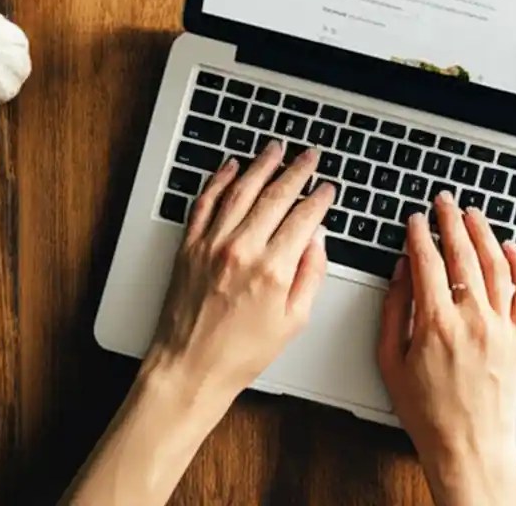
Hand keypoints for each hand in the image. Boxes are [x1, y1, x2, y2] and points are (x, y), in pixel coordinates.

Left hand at [143, 142, 335, 412]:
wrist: (190, 365)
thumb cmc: (240, 352)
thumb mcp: (294, 321)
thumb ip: (311, 275)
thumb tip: (317, 241)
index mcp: (273, 270)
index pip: (303, 218)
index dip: (319, 198)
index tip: (327, 188)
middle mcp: (241, 249)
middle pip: (275, 195)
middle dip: (296, 170)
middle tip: (308, 155)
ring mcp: (211, 244)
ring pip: (240, 190)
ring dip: (260, 165)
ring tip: (274, 149)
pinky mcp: (189, 246)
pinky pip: (205, 202)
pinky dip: (219, 180)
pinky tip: (230, 167)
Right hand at [377, 192, 515, 505]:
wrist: (468, 444)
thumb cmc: (426, 410)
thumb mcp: (390, 359)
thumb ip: (394, 309)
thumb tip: (400, 271)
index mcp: (435, 323)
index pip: (426, 262)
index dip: (419, 235)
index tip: (414, 219)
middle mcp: (472, 320)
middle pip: (462, 256)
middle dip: (450, 222)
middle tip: (443, 202)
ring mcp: (501, 328)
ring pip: (496, 266)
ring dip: (483, 234)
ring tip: (472, 214)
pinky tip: (511, 247)